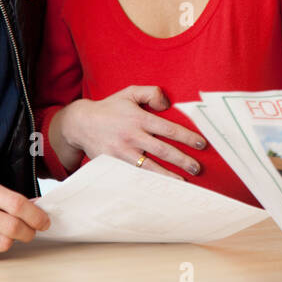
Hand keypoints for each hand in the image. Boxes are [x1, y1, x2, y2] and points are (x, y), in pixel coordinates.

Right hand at [0, 176, 50, 261]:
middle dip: (29, 232)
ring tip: (5, 236)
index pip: (16, 203)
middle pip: (12, 226)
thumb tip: (40, 207)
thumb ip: (9, 198)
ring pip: (3, 243)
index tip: (44, 222)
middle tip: (30, 232)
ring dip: (11, 242)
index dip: (36, 215)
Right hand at [58, 85, 206, 178]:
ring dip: (168, 175)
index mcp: (138, 118)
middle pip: (162, 150)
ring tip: (184, 182)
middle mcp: (132, 136)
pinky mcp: (113, 163)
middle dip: (182, 160)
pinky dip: (147, 182)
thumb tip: (167, 104)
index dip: (186, 137)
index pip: (168, 129)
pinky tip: (159, 188)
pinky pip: (133, 175)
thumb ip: (151, 93)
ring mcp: (122, 152)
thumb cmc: (110, 108)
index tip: (201, 144)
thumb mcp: (129, 93)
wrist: (80, 123)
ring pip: (149, 167)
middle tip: (198, 168)